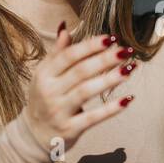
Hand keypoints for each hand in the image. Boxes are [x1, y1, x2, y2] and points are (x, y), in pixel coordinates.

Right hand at [22, 26, 136, 152]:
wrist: (32, 135)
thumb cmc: (43, 99)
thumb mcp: (44, 75)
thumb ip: (57, 53)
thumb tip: (65, 27)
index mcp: (44, 74)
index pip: (68, 56)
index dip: (90, 46)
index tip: (111, 38)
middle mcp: (49, 91)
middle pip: (80, 71)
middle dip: (105, 59)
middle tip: (126, 50)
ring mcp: (59, 111)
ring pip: (87, 91)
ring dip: (110, 79)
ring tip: (131, 69)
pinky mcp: (70, 129)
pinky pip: (93, 117)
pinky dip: (111, 108)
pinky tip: (128, 99)